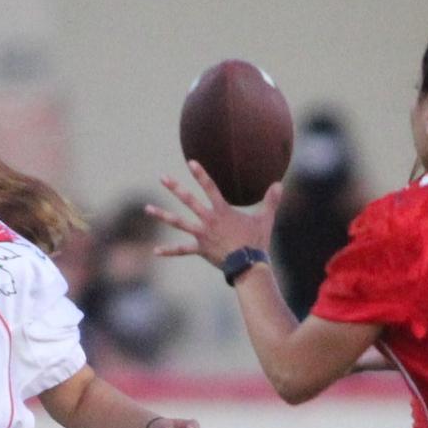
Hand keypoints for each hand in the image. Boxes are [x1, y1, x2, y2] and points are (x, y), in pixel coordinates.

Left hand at [147, 161, 281, 268]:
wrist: (248, 264)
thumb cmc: (257, 241)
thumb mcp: (265, 219)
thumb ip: (271, 200)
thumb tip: (279, 184)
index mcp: (222, 211)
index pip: (210, 187)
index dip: (200, 174)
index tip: (190, 162)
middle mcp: (208, 220)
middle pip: (188, 201)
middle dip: (175, 187)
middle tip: (162, 177)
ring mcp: (202, 235)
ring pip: (178, 223)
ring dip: (162, 215)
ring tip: (148, 208)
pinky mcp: (200, 249)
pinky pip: (181, 250)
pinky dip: (169, 251)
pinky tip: (155, 251)